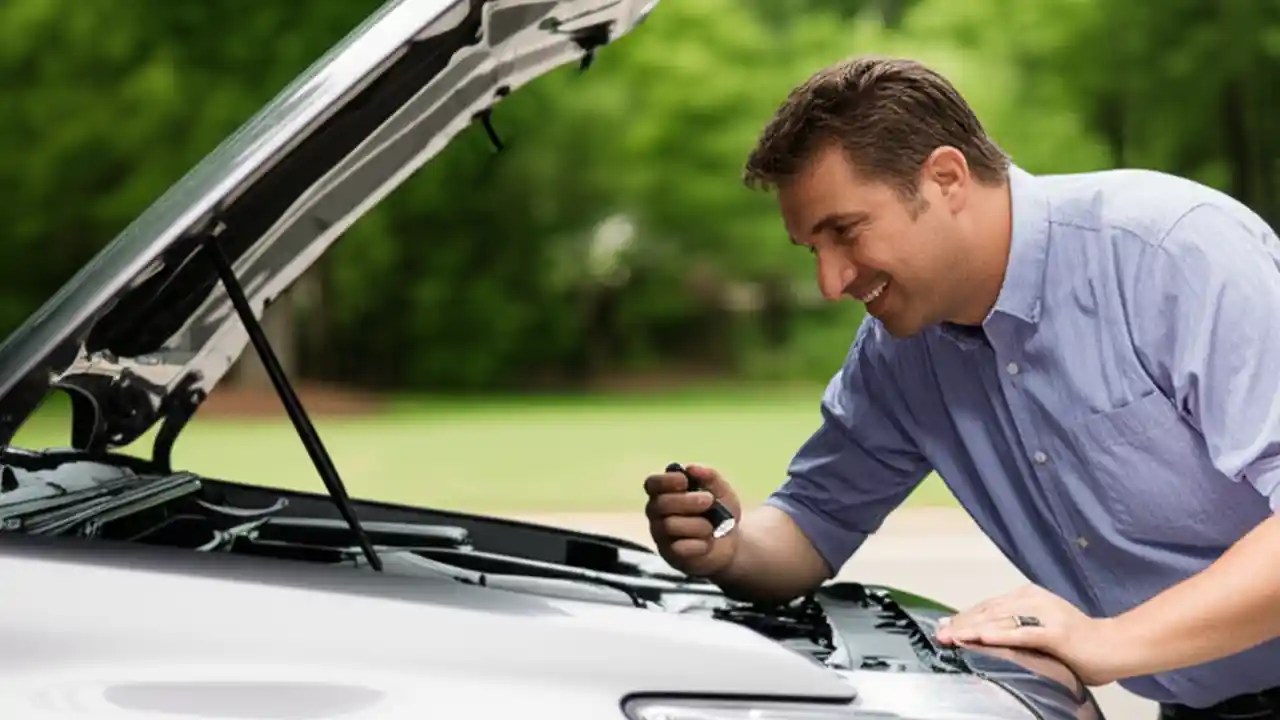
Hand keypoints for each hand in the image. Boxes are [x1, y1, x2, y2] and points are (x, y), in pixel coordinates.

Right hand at [644, 463, 741, 577]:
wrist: (730, 544)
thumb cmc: (720, 513)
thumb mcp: (721, 491)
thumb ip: (709, 477)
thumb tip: (692, 468)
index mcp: (664, 493)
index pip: (652, 483)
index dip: (666, 481)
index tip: (685, 481)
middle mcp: (657, 513)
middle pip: (661, 504)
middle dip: (687, 501)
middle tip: (708, 501)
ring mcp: (660, 535)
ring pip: (670, 525)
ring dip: (698, 524)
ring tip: (711, 527)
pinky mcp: (669, 555)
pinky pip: (679, 548)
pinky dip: (699, 544)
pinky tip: (707, 543)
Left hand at [933, 584, 1126, 685]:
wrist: (1115, 646)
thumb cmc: (1078, 642)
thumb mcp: (1040, 629)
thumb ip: (1015, 629)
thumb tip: (983, 637)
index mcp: (1028, 597)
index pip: (987, 607)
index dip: (963, 617)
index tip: (942, 628)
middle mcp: (1033, 600)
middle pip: (988, 611)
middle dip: (961, 623)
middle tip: (939, 635)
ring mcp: (1045, 614)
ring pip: (1000, 620)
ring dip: (972, 628)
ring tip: (951, 636)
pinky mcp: (1055, 632)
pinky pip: (1022, 633)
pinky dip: (999, 635)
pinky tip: (981, 638)